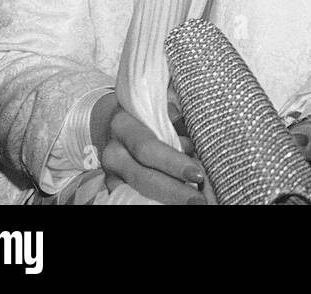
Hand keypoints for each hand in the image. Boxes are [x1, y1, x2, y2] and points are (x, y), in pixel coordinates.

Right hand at [94, 91, 210, 203]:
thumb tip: (182, 123)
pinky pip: (133, 199)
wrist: (119, 123)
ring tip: (192, 202)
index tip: (197, 174)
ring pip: (136, 192)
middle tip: (199, 200)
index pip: (147, 147)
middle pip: (142, 177)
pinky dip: (156, 203)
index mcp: (123, 126)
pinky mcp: (114, 187)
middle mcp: (113, 153)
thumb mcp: (159, 105)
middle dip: (173, 191)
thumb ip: (171, 113)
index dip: (173, 162)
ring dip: (166, 200)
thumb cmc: (148, 113)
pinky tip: (176, 204)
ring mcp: (111, 173)